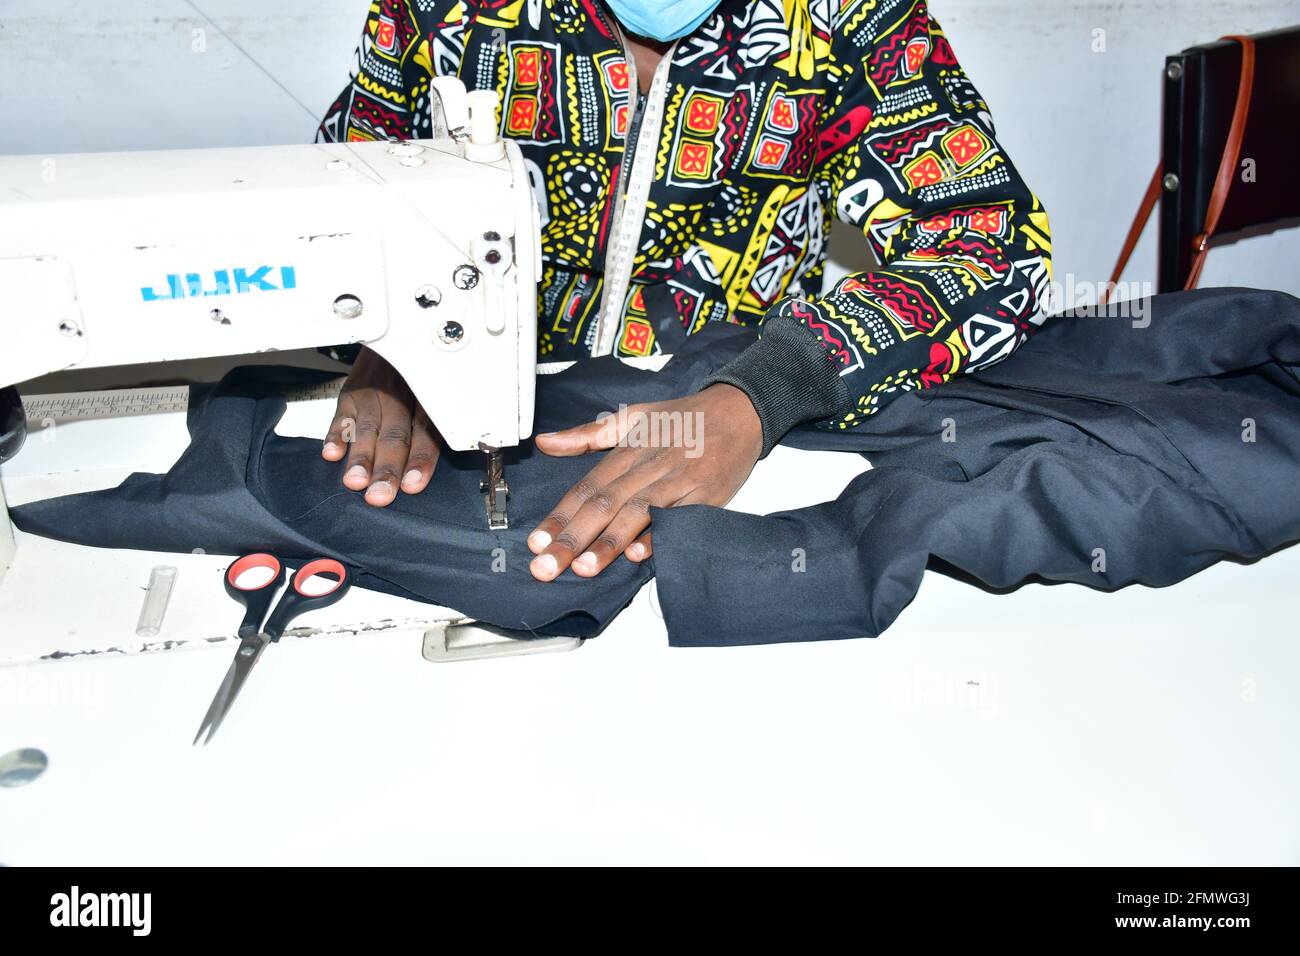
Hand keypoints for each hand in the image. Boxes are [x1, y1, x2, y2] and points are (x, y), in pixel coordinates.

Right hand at [321, 347, 441, 505]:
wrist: (395, 336)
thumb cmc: (417, 379)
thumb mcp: (436, 396)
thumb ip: (435, 430)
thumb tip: (433, 470)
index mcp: (427, 401)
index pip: (425, 434)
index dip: (420, 460)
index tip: (412, 484)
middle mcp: (400, 396)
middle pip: (394, 435)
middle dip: (387, 467)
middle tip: (379, 495)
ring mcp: (373, 393)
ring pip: (367, 428)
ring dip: (361, 457)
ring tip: (356, 482)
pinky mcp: (350, 392)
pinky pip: (341, 414)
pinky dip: (336, 434)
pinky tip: (332, 453)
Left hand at [527, 384, 761, 580]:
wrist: (741, 410)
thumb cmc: (686, 418)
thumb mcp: (634, 416)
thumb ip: (589, 434)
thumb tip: (545, 442)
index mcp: (628, 450)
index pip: (586, 487)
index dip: (560, 516)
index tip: (536, 542)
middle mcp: (649, 465)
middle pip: (604, 504)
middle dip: (572, 538)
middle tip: (545, 566)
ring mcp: (678, 481)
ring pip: (636, 513)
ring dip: (608, 542)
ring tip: (583, 568)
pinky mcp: (706, 495)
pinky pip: (678, 519)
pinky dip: (658, 536)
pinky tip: (637, 555)